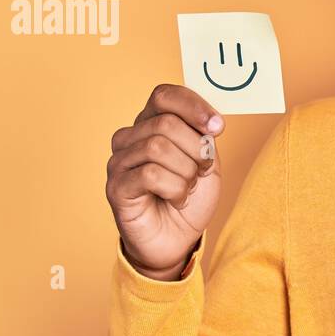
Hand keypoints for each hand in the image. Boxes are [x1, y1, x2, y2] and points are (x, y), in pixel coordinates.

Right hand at [106, 84, 225, 279]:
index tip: (218, 127)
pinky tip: (176, 199)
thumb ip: (205, 137)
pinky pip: (150, 174)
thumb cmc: (190, 198)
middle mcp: (130, 138)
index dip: (193, 106)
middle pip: (166, 123)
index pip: (164, 95)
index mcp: (151, 124)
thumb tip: (211, 121)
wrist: (178, 240)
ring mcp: (119, 162)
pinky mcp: (116, 187)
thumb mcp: (206, 162)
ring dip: (186, 172)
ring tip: (187, 188)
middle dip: (196, 149)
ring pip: (158, 147)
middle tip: (201, 171)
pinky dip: (175, 189)